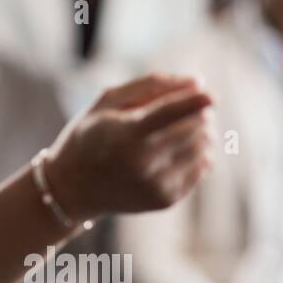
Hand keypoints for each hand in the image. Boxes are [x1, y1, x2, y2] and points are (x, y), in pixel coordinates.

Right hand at [43, 74, 214, 221]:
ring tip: (184, 128)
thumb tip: (197, 82)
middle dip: (199, 114)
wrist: (72, 189)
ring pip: (202, 149)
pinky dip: (198, 154)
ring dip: (202, 133)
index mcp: (125, 134)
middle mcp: (142, 162)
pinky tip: (179, 150)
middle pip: (193, 128)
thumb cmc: (90, 136)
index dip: (195, 100)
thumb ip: (149, 85)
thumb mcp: (107, 102)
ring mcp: (155, 184)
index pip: (170, 112)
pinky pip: (201, 168)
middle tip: (192, 109)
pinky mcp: (165, 199)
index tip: (211, 94)